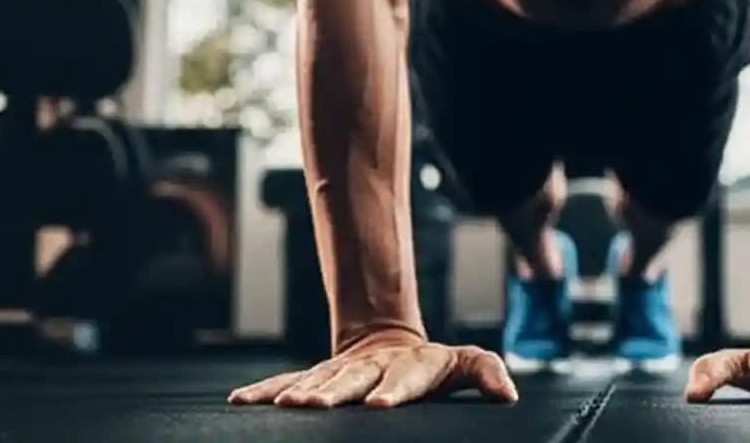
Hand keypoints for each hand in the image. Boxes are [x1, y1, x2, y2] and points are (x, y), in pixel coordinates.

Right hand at [228, 330, 517, 407]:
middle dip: (335, 392)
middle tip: (315, 405)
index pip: (404, 379)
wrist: (390, 343)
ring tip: (283, 405)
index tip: (380, 405)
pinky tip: (242, 401)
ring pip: (318, 380)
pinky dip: (265, 391)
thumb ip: (485, 373)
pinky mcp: (317, 375)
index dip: (393, 391)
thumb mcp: (463, 363)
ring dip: (297, 392)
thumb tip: (508, 395)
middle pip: (354, 380)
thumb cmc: (432, 366)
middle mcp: (372, 366)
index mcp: (411, 366)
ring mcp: (342, 371)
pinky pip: (287, 381)